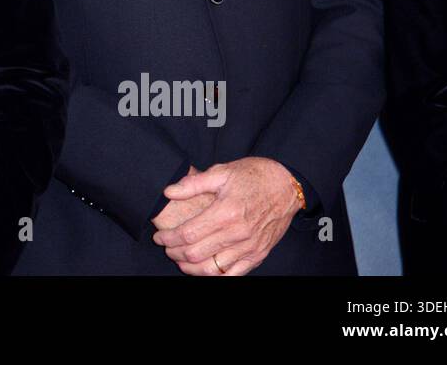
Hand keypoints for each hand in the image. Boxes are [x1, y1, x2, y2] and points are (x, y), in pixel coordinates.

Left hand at [151, 157, 299, 275]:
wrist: (287, 186)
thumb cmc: (254, 176)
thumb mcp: (222, 172)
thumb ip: (193, 184)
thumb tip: (168, 192)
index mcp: (226, 212)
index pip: (189, 234)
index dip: (169, 238)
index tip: (159, 236)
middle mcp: (238, 233)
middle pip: (196, 254)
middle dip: (175, 252)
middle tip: (166, 247)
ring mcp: (249, 247)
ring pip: (212, 269)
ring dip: (191, 267)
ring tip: (180, 259)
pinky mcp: (258, 255)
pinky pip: (233, 275)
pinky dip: (215, 276)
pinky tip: (204, 269)